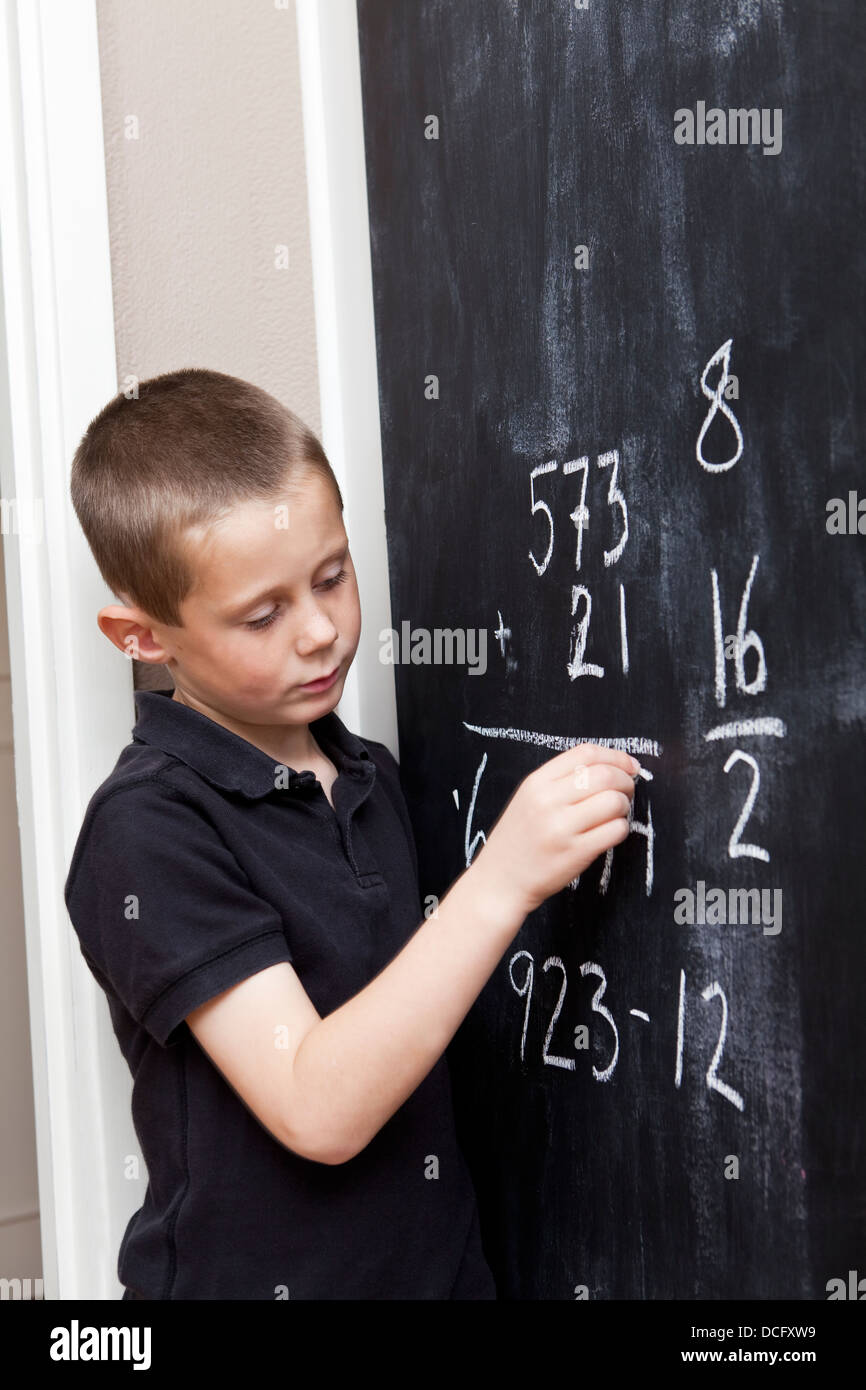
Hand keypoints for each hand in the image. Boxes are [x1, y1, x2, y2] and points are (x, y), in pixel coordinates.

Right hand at [470, 744, 638, 916]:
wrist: (500, 880)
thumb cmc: (519, 839)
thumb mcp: (529, 799)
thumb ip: (561, 780)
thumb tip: (610, 767)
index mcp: (537, 782)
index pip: (586, 753)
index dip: (615, 756)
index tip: (629, 766)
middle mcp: (548, 801)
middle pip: (605, 774)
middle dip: (625, 780)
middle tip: (627, 791)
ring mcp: (561, 827)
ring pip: (614, 801)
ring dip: (624, 805)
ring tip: (616, 814)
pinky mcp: (576, 852)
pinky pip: (615, 830)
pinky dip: (621, 828)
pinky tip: (610, 831)